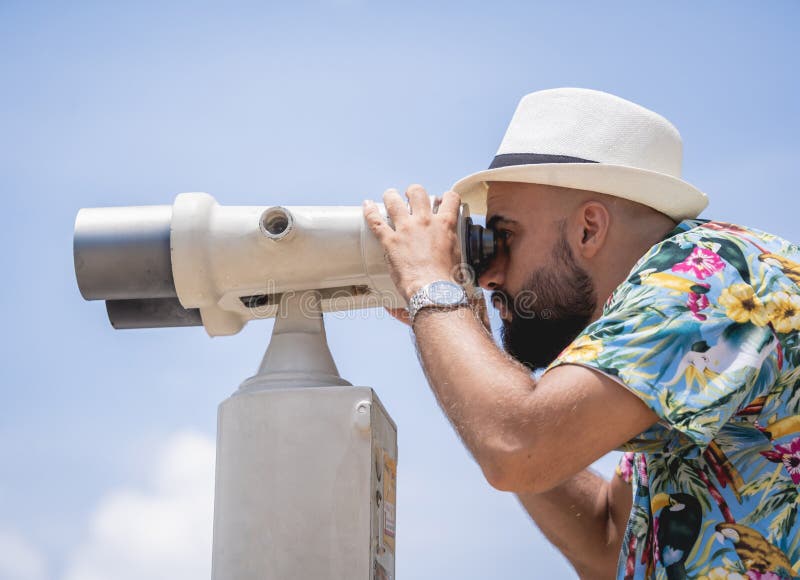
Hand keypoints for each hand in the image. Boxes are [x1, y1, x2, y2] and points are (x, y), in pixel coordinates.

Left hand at [363, 184, 462, 301]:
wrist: (433, 289)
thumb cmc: (447, 279)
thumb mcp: (457, 258)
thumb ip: (452, 248)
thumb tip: (452, 258)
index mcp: (445, 225)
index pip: (451, 199)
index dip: (447, 196)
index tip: (442, 199)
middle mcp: (425, 221)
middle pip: (418, 193)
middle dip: (414, 192)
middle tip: (411, 196)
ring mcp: (406, 229)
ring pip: (394, 201)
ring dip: (391, 196)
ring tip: (390, 195)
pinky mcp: (390, 240)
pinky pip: (375, 220)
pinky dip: (369, 211)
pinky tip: (367, 205)